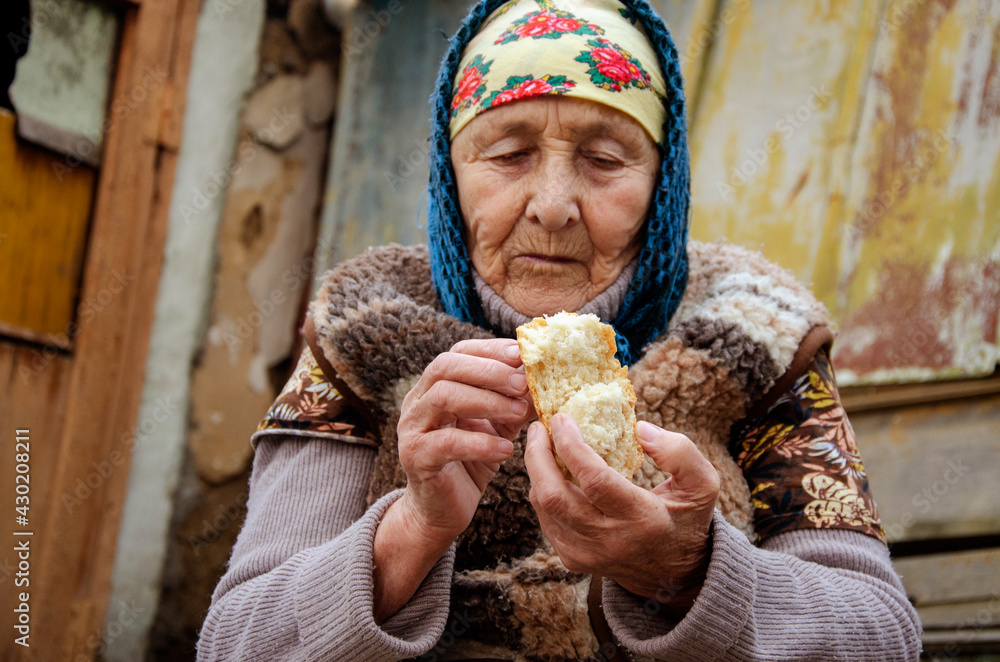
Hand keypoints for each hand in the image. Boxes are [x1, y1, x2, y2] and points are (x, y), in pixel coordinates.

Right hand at [395, 338, 534, 542]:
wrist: (442, 510)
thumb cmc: (470, 462)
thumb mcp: (496, 426)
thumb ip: (512, 403)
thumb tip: (544, 381)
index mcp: (433, 387)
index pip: (457, 352)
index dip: (489, 350)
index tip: (521, 355)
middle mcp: (417, 402)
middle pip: (445, 367)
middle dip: (488, 371)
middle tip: (522, 384)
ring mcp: (411, 428)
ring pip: (443, 397)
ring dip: (486, 401)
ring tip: (519, 413)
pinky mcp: (415, 457)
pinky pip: (446, 442)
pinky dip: (480, 443)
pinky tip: (506, 450)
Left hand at [524, 415, 719, 612]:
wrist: (674, 575)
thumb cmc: (685, 519)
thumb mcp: (702, 485)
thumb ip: (680, 453)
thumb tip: (639, 429)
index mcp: (642, 520)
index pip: (595, 481)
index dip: (572, 447)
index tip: (562, 418)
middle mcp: (609, 541)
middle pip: (555, 497)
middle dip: (538, 456)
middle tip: (538, 427)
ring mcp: (586, 554)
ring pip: (544, 508)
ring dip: (536, 471)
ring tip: (542, 442)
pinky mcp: (572, 558)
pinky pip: (546, 519)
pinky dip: (542, 489)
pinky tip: (549, 469)